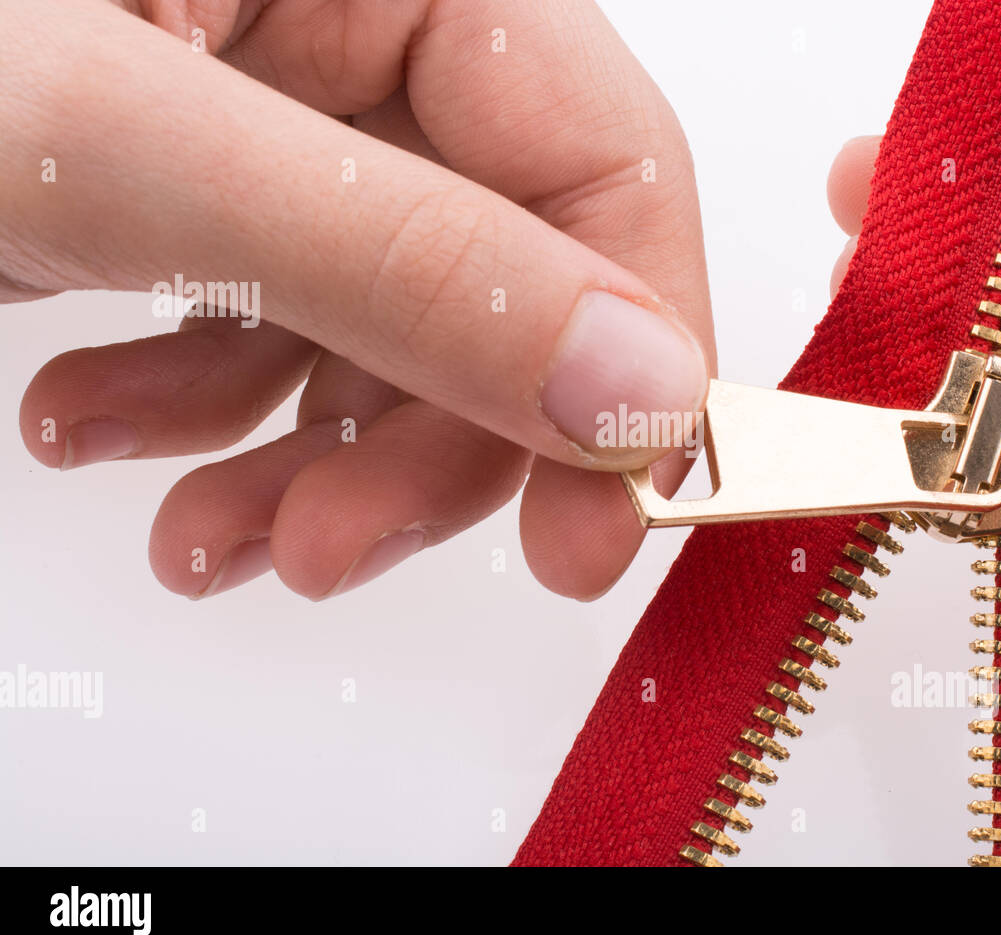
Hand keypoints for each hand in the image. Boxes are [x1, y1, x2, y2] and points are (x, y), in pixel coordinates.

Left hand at [4, 0, 712, 598]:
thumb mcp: (103, 147)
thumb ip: (398, 263)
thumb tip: (634, 391)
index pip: (606, 159)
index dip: (632, 352)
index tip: (597, 524)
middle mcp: (353, 27)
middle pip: (512, 271)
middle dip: (437, 441)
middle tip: (340, 553)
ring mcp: (277, 115)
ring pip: (399, 325)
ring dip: (314, 457)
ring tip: (209, 532)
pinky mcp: (201, 188)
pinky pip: (286, 327)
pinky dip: (216, 415)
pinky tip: (109, 434)